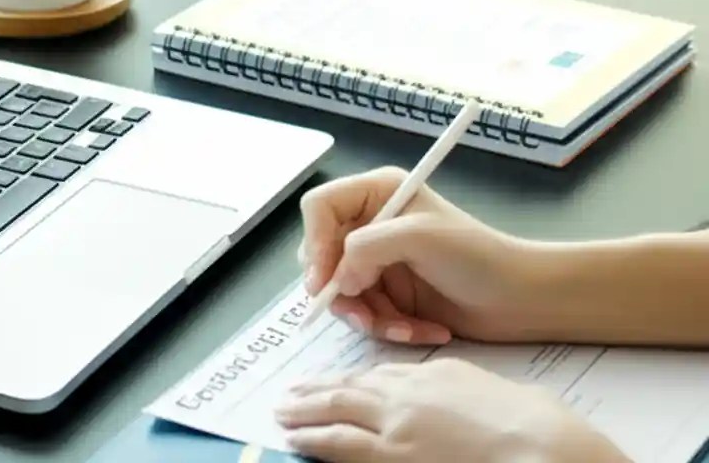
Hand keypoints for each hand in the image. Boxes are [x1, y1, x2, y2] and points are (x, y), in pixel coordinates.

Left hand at [275, 359, 628, 462]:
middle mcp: (409, 395)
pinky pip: (342, 446)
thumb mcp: (497, 389)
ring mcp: (398, 426)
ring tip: (283, 414)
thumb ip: (462, 387)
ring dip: (305, 412)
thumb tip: (453, 393)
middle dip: (316, 391)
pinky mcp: (394, 457)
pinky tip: (298, 441)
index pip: (380, 375)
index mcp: (436, 374)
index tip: (331, 382)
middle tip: (291, 395)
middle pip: (351, 389)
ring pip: (337, 412)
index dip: (350, 380)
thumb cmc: (538, 426)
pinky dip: (315, 441)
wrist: (545, 448)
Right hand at [299, 167, 541, 344]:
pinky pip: (365, 313)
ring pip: (340, 292)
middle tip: (360, 312)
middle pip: (321, 255)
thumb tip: (336, 281)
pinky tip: (421, 330)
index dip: (314, 242)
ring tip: (401, 327)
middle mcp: (371, 224)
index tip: (325, 279)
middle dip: (339, 289)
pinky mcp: (389, 293)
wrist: (521, 299)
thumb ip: (365, 249)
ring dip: (368, 316)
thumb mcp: (419, 238)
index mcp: (376, 194)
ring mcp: (378, 261)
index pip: (319, 208)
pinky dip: (388, 327)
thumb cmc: (478, 256)